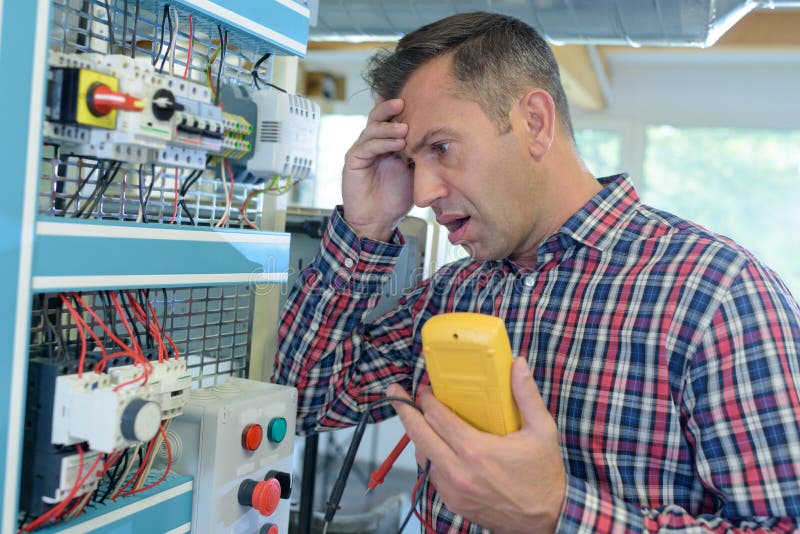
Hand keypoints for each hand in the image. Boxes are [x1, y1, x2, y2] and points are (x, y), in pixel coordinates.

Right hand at [342, 98, 412, 240]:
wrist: (378, 221)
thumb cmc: (396, 198)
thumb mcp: (415, 173)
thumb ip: (421, 155)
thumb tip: (440, 138)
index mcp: (388, 143)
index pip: (393, 119)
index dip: (402, 109)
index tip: (416, 98)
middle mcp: (374, 142)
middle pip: (379, 117)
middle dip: (390, 108)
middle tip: (403, 102)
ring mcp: (362, 150)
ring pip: (372, 129)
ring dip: (389, 127)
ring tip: (404, 128)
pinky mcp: (353, 160)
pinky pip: (366, 146)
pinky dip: (382, 143)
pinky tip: (396, 144)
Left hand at [387, 357, 565, 532]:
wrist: (547, 519)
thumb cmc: (544, 476)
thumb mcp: (542, 430)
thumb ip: (526, 394)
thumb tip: (517, 365)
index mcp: (476, 451)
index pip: (437, 417)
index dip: (426, 399)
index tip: (425, 389)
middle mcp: (458, 471)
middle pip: (418, 435)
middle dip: (404, 411)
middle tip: (396, 395)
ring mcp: (453, 490)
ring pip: (422, 456)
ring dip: (418, 436)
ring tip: (420, 420)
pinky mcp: (453, 502)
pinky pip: (431, 475)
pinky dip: (430, 458)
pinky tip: (437, 446)